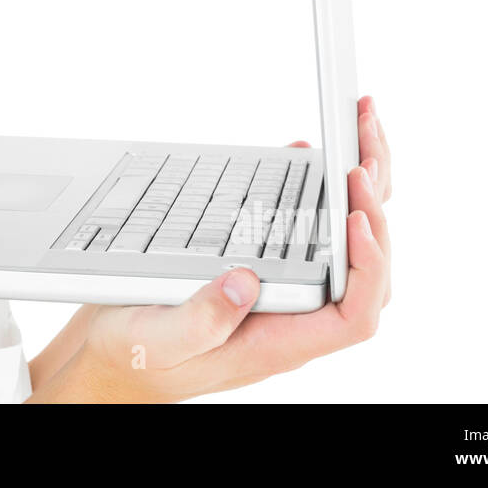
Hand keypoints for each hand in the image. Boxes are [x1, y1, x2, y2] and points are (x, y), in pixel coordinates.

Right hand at [28, 96, 391, 402]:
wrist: (112, 354)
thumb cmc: (135, 357)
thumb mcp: (159, 343)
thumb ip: (203, 320)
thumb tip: (247, 281)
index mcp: (277, 340)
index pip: (353, 314)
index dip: (368, 265)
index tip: (355, 215)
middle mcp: (289, 313)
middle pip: (362, 267)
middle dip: (375, 206)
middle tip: (364, 147)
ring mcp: (278, 286)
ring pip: (342, 242)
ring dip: (361, 189)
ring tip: (362, 130)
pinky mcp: (258, 262)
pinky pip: (305, 227)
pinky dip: (318, 187)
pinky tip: (311, 153)